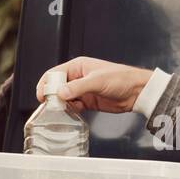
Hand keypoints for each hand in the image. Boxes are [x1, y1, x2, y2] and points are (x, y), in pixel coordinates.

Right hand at [36, 57, 152, 112]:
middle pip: (57, 87)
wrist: (137, 92)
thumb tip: (61, 93)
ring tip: (61, 109)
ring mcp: (82, 90)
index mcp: (78, 66)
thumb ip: (77, 87)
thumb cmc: (122, 78)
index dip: (47, 84)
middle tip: (50, 105)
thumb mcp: (97, 81)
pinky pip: (73, 106)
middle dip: (52, 96)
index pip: (55, 74)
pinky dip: (70, 110)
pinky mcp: (88, 101)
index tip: (43, 95)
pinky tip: (73, 111)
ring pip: (64, 98)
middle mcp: (78, 77)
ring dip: (61, 104)